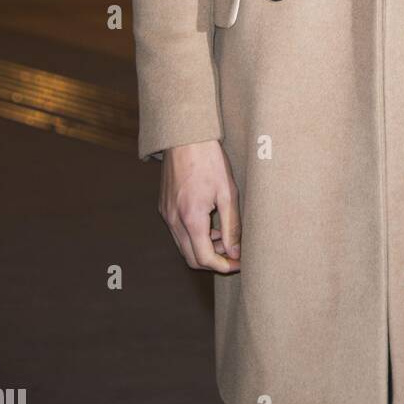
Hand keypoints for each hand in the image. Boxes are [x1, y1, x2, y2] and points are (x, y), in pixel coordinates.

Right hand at [159, 140, 241, 271]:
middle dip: (214, 260)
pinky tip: (210, 222)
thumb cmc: (209, 160)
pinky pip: (178, 232)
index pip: (204, 258)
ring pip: (184, 246)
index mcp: (191, 218)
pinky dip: (194, 235)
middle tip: (233, 252)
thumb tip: (236, 252)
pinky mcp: (164, 207)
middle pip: (191, 258)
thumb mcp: (227, 192)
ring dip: (203, 248)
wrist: (185, 137)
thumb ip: (232, 226)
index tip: (238, 264)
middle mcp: (174, 220)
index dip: (223, 266)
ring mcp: (166, 214)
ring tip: (224, 235)